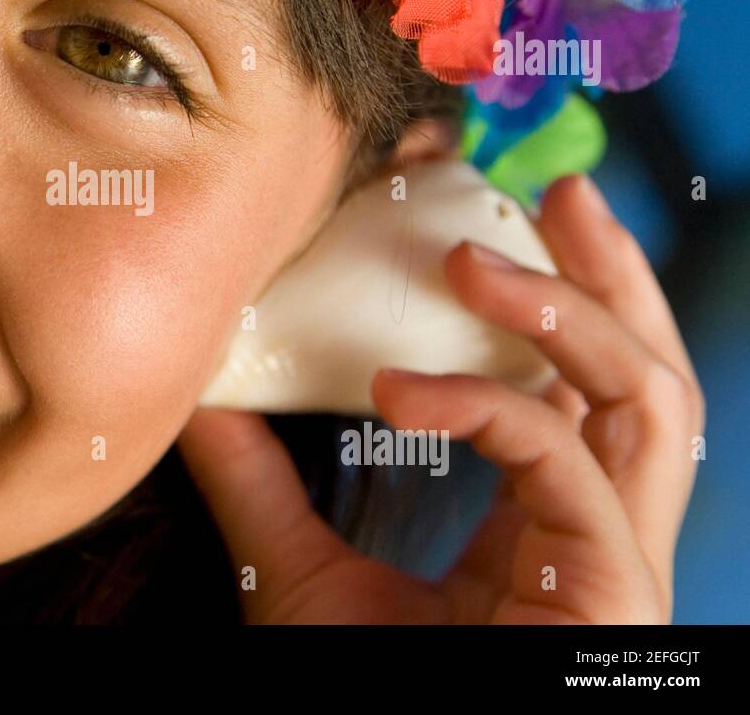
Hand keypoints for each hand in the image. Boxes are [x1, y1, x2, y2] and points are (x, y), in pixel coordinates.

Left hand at [177, 174, 704, 622]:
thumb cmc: (366, 692)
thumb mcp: (299, 572)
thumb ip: (259, 483)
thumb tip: (204, 392)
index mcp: (541, 519)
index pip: (575, 388)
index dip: (549, 300)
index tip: (485, 222)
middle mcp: (596, 532)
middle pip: (647, 376)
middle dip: (612, 277)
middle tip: (556, 193)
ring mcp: (618, 565)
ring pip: (654, 404)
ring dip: (575, 314)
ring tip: (480, 258)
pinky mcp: (615, 597)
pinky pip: (571, 470)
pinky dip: (491, 409)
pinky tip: (402, 386)